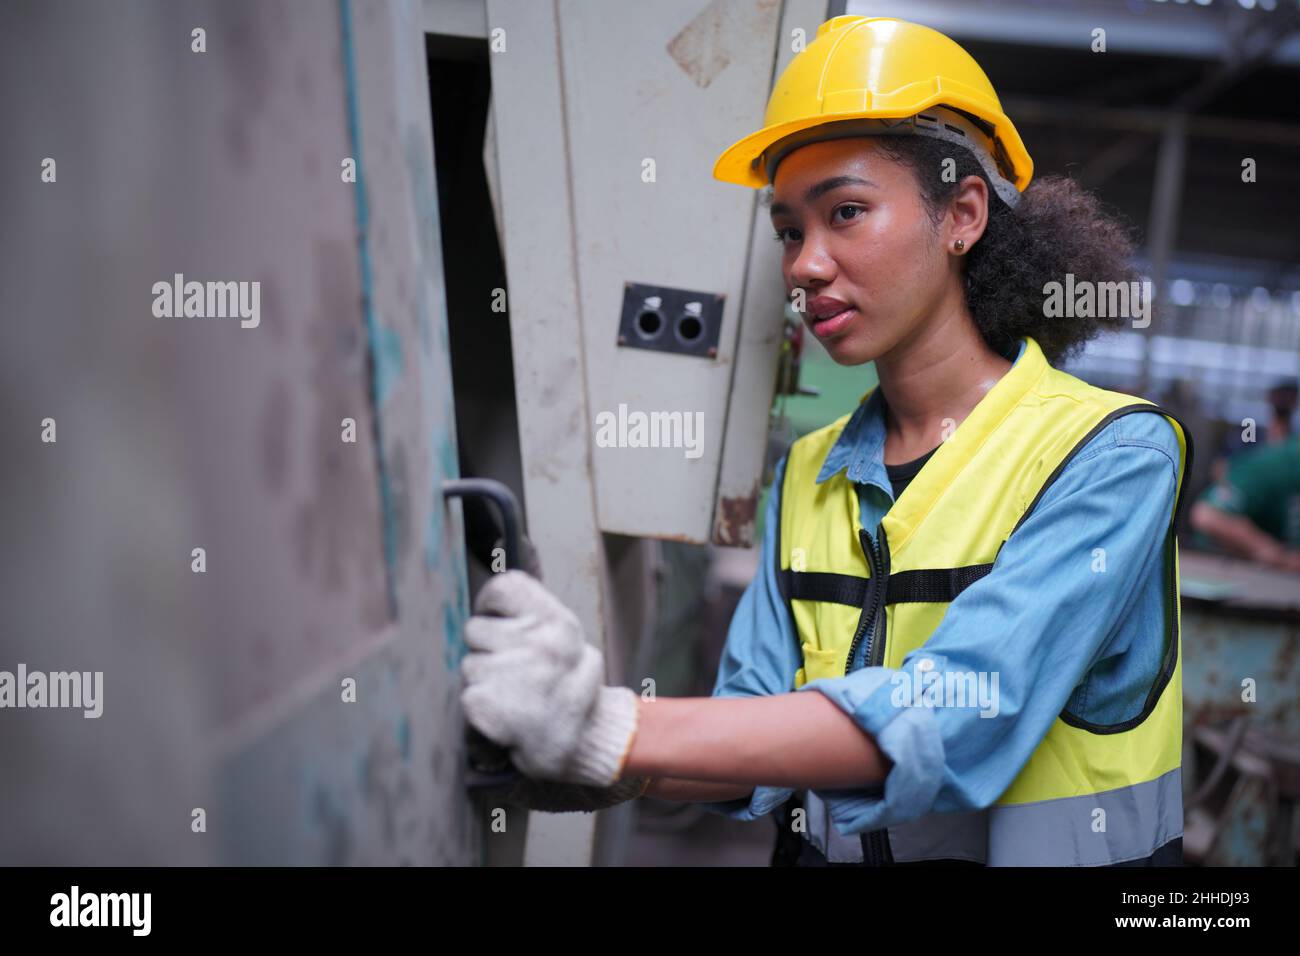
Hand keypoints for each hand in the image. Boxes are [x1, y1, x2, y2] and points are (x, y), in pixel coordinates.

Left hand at [460, 571, 638, 786]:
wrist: (588, 744)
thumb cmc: (573, 692)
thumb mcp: (572, 642)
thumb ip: (536, 620)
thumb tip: (493, 606)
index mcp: (557, 623)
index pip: (503, 587)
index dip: (490, 604)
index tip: (495, 619)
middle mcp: (536, 643)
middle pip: (475, 628)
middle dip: (486, 650)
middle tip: (512, 672)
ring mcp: (510, 673)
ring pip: (469, 665)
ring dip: (483, 682)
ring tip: (513, 696)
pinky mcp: (486, 703)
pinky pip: (467, 696)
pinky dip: (481, 708)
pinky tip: (505, 715)